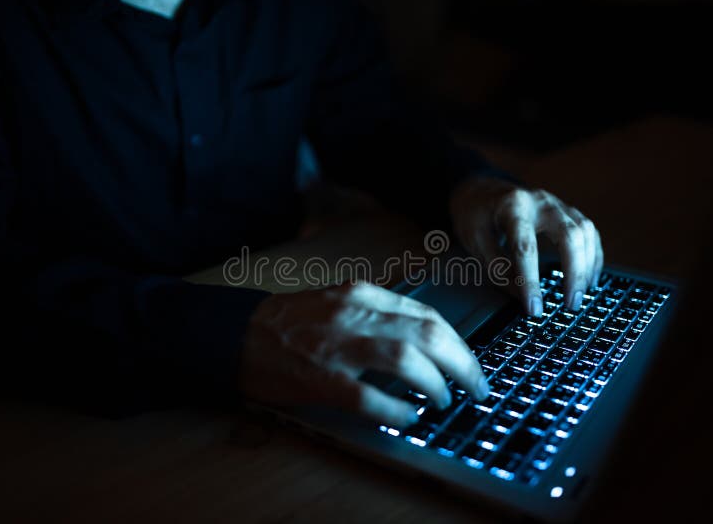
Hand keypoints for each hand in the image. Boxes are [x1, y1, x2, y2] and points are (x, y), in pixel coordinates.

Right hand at [240, 282, 489, 426]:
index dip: (458, 342)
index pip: (426, 314)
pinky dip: (395, 409)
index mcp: (362, 294)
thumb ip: (378, 315)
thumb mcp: (339, 302)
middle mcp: (355, 314)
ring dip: (436, 384)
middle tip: (476, 386)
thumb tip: (423, 343)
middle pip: (428, 333)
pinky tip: (409, 418)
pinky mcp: (319, 378)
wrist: (236, 332)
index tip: (470, 362)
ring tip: (445, 402)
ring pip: (405, 359)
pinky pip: (368, 396)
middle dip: (463, 363)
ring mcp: (337, 345)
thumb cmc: (290, 321)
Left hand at [451, 178, 603, 314]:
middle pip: (568, 235)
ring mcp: (557, 204)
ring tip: (577, 297)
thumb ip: (497, 267)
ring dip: (586, 267)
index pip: (525, 246)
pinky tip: (589, 279)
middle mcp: (540, 202)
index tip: (534, 308)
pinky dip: (592, 257)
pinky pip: (588, 233)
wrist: (481, 191)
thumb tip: (522, 296)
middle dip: (574, 273)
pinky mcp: (567, 211)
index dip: (530, 280)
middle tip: (570, 304)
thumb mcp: (475, 241)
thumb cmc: (477, 217)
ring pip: (584, 232)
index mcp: (512, 206)